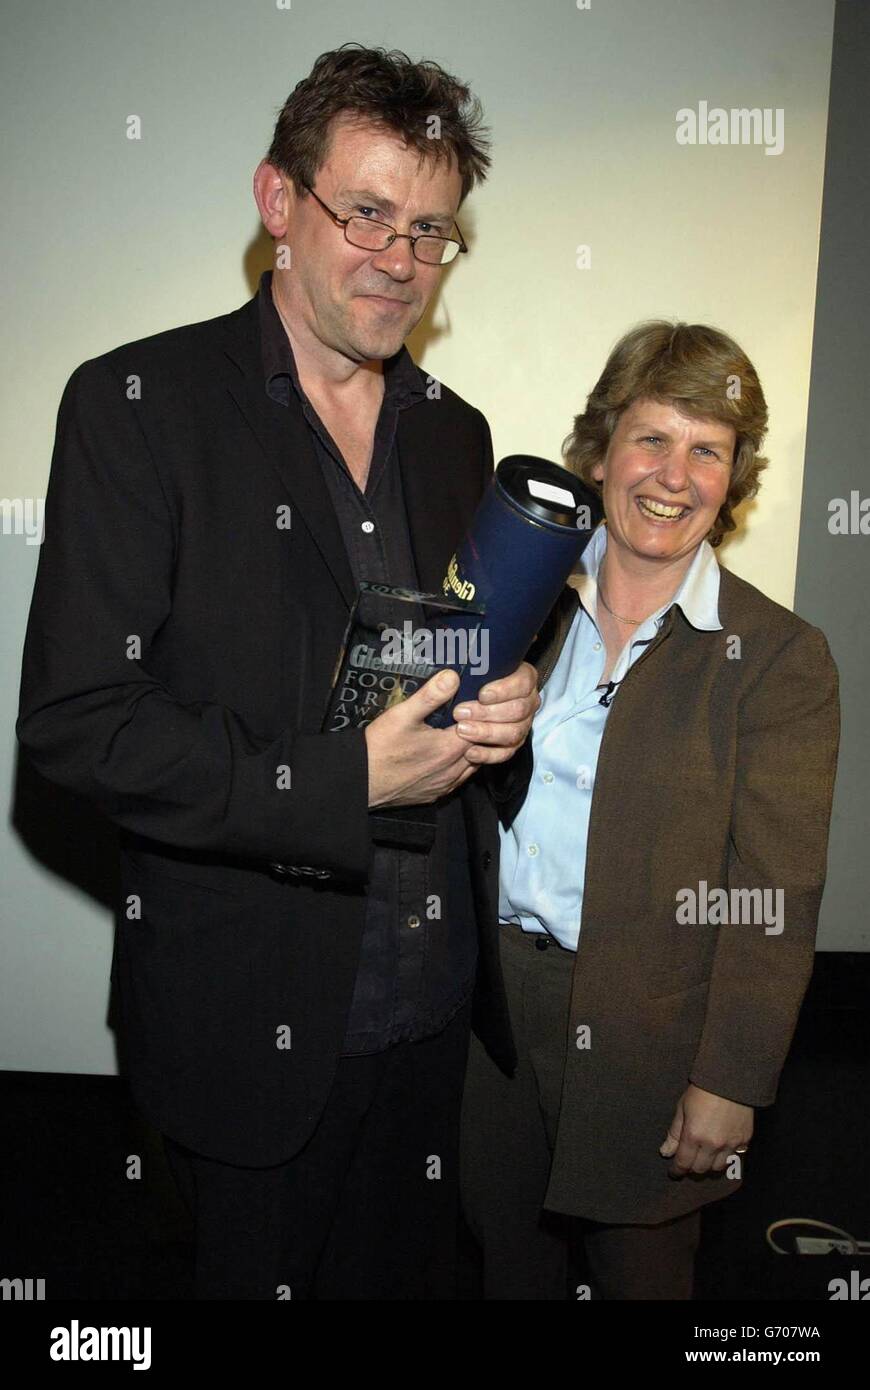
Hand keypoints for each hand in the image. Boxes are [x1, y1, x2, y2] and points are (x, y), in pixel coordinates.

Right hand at [365, 669, 478, 808]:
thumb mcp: (402, 714)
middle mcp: (452, 770)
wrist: (360, 780)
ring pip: (472, 767)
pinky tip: (450, 757)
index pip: (482, 730)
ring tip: (463, 735)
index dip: (481, 716)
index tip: (476, 704)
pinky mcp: (434, 795)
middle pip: (480, 750)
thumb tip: (452, 677)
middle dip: (479, 733)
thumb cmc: (380, 748)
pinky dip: (460, 768)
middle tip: (472, 717)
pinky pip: (458, 780)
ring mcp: (444, 785)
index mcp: (449, 749)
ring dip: (471, 752)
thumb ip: (430, 695)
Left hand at [451, 661, 540, 765]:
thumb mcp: (467, 672)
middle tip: (461, 713)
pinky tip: (469, 752)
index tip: (482, 695)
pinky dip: (487, 755)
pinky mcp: (514, 744)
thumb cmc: (469, 682)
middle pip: (518, 710)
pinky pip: (506, 753)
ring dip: (486, 733)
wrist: (465, 706)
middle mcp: (528, 701)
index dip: (504, 690)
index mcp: (523, 678)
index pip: (523, 683)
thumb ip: (464, 671)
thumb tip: (449, 675)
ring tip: (462, 730)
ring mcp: (523, 724)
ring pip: (514, 733)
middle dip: (488, 713)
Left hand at [659, 1084, 753, 1176]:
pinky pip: (733, 1158)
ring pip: (718, 1168)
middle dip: (692, 1166)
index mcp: (694, 1136)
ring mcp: (731, 1144)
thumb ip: (674, 1133)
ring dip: (709, 1164)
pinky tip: (720, 1149)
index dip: (677, 1170)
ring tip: (705, 1155)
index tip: (674, 1172)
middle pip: (700, 1169)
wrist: (731, 1079)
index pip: (683, 1163)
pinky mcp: (744, 1140)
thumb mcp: (682, 1108)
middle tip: (689, 1159)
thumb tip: (665, 1153)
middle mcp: (713, 1144)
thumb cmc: (702, 1091)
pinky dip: (725, 1157)